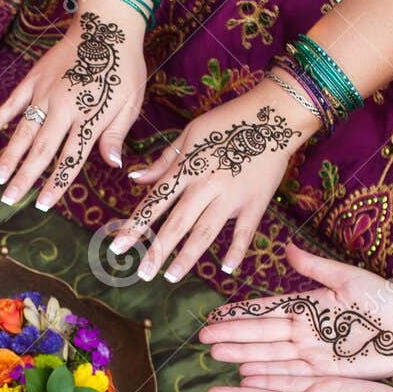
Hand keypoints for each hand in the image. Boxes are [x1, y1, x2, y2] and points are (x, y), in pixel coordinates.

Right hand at [0, 0, 146, 212]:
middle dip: (24, 177)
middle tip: (9, 199)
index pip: (70, 159)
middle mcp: (63, 108)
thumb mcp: (131, 101)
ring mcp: (45, 93)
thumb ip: (116, 134)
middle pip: (41, 150)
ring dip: (9, 156)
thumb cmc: (124, 65)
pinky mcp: (34, 78)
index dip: (55, 184)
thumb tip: (112, 164)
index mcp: (88, 117)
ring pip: (23, 131)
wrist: (107, 22)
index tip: (41, 204)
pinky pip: (13, 102)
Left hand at [111, 83, 306, 282]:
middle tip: (143, 274)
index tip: (118, 247)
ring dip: (187, 257)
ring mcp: (231, 196)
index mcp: (187, 168)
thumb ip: (163, 161)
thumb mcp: (191, 133)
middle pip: (177, 223)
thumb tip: (134, 177)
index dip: (135, 226)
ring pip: (205, 232)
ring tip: (171, 276)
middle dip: (158, 251)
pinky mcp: (255, 202)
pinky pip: (245, 231)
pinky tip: (227, 269)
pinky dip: (237, 250)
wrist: (275, 115)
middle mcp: (206, 185)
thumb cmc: (228, 121)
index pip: (155, 202)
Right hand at [198, 244, 392, 379]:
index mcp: (308, 307)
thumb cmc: (385, 299)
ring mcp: (312, 353)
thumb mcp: (348, 278)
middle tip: (203, 339)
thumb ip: (315, 267)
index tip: (216, 314)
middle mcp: (305, 331)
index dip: (241, 313)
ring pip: (270, 355)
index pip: (267, 309)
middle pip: (261, 335)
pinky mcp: (324, 372)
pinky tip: (245, 375)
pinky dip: (267, 375)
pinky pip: (290, 374)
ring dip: (242, 355)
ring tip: (216, 355)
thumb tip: (286, 248)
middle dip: (232, 337)